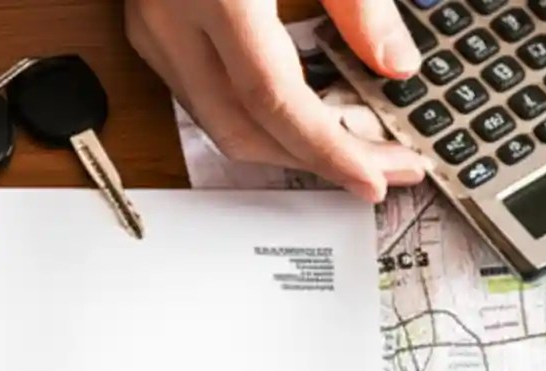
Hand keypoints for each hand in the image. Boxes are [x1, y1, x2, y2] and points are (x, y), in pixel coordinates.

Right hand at [126, 0, 430, 201]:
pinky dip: (255, 119)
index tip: (375, 177)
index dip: (327, 149)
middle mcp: (174, 17)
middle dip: (316, 163)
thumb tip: (396, 64)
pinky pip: (203, 98)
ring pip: (218, 126)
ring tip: (352, 150)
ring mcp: (153, 28)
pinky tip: (303, 115)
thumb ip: (361, 2)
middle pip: (242, 130)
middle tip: (382, 168)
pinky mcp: (150, 29)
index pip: (274, 98)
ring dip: (286, 149)